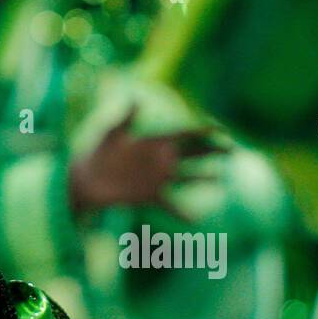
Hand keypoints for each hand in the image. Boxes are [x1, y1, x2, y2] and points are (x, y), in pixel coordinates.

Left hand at [68, 105, 224, 213]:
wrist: (85, 178)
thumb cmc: (97, 151)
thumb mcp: (110, 133)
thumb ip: (123, 119)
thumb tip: (133, 99)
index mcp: (153, 140)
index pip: (183, 132)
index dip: (202, 130)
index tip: (221, 128)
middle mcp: (160, 158)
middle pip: (192, 153)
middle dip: (212, 150)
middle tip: (232, 149)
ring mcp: (157, 178)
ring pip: (187, 177)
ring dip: (204, 177)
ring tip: (222, 177)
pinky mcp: (150, 196)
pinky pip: (171, 205)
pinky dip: (183, 213)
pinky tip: (197, 219)